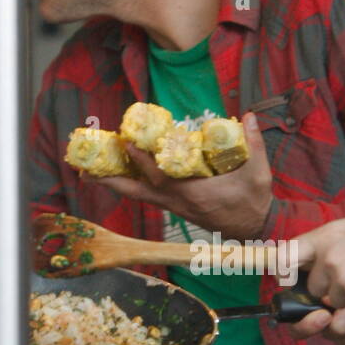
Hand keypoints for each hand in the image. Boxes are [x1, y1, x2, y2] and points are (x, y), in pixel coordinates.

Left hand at [101, 112, 273, 239]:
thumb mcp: (259, 173)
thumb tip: (250, 116)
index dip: (141, 159)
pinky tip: (123, 174)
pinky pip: (148, 195)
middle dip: (110, 180)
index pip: (160, 176)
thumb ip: (254, 144)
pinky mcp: (177, 207)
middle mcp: (177, 202)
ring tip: (93, 172)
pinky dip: (133, 184)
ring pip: (139, 195)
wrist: (255, 229)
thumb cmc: (254, 202)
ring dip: (117, 182)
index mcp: (192, 193)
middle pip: (136, 192)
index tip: (126, 142)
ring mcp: (175, 207)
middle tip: (85, 170)